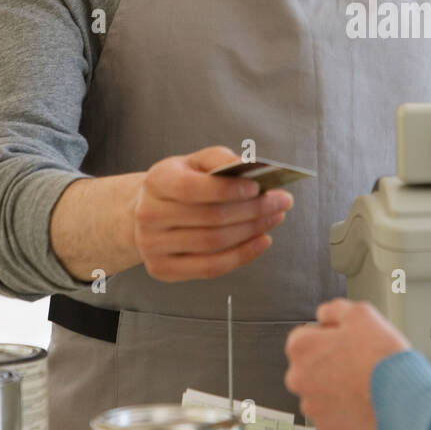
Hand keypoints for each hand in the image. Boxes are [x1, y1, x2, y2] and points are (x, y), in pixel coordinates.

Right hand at [133, 146, 293, 281]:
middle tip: (282, 202)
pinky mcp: (162, 269)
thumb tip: (250, 168)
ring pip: (214, 244)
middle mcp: (149, 215)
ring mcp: (152, 246)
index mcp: (156, 182)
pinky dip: (242, 256)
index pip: (191, 188)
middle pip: (210, 218)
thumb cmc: (182, 182)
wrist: (150, 211)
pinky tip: (262, 241)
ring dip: (252, 231)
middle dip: (253, 210)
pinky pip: (210, 268)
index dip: (227, 190)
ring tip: (275, 217)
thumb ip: (221, 160)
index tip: (258, 187)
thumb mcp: (195, 162)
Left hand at [284, 299, 410, 429]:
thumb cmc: (381, 356)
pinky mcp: (326, 428)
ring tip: (361, 381)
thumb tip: (324, 315)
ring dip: (334, 386)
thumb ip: (334, 309)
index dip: (327, 335)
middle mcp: (298, 378)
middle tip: (354, 360)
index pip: (304, 336)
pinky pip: (331, 415)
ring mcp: (312, 406)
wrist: (401, 394)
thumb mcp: (360, 312)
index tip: (343, 340)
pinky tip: (361, 399)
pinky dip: (343, 410)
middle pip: (308, 366)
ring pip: (319, 392)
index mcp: (301, 348)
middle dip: (327, 362)